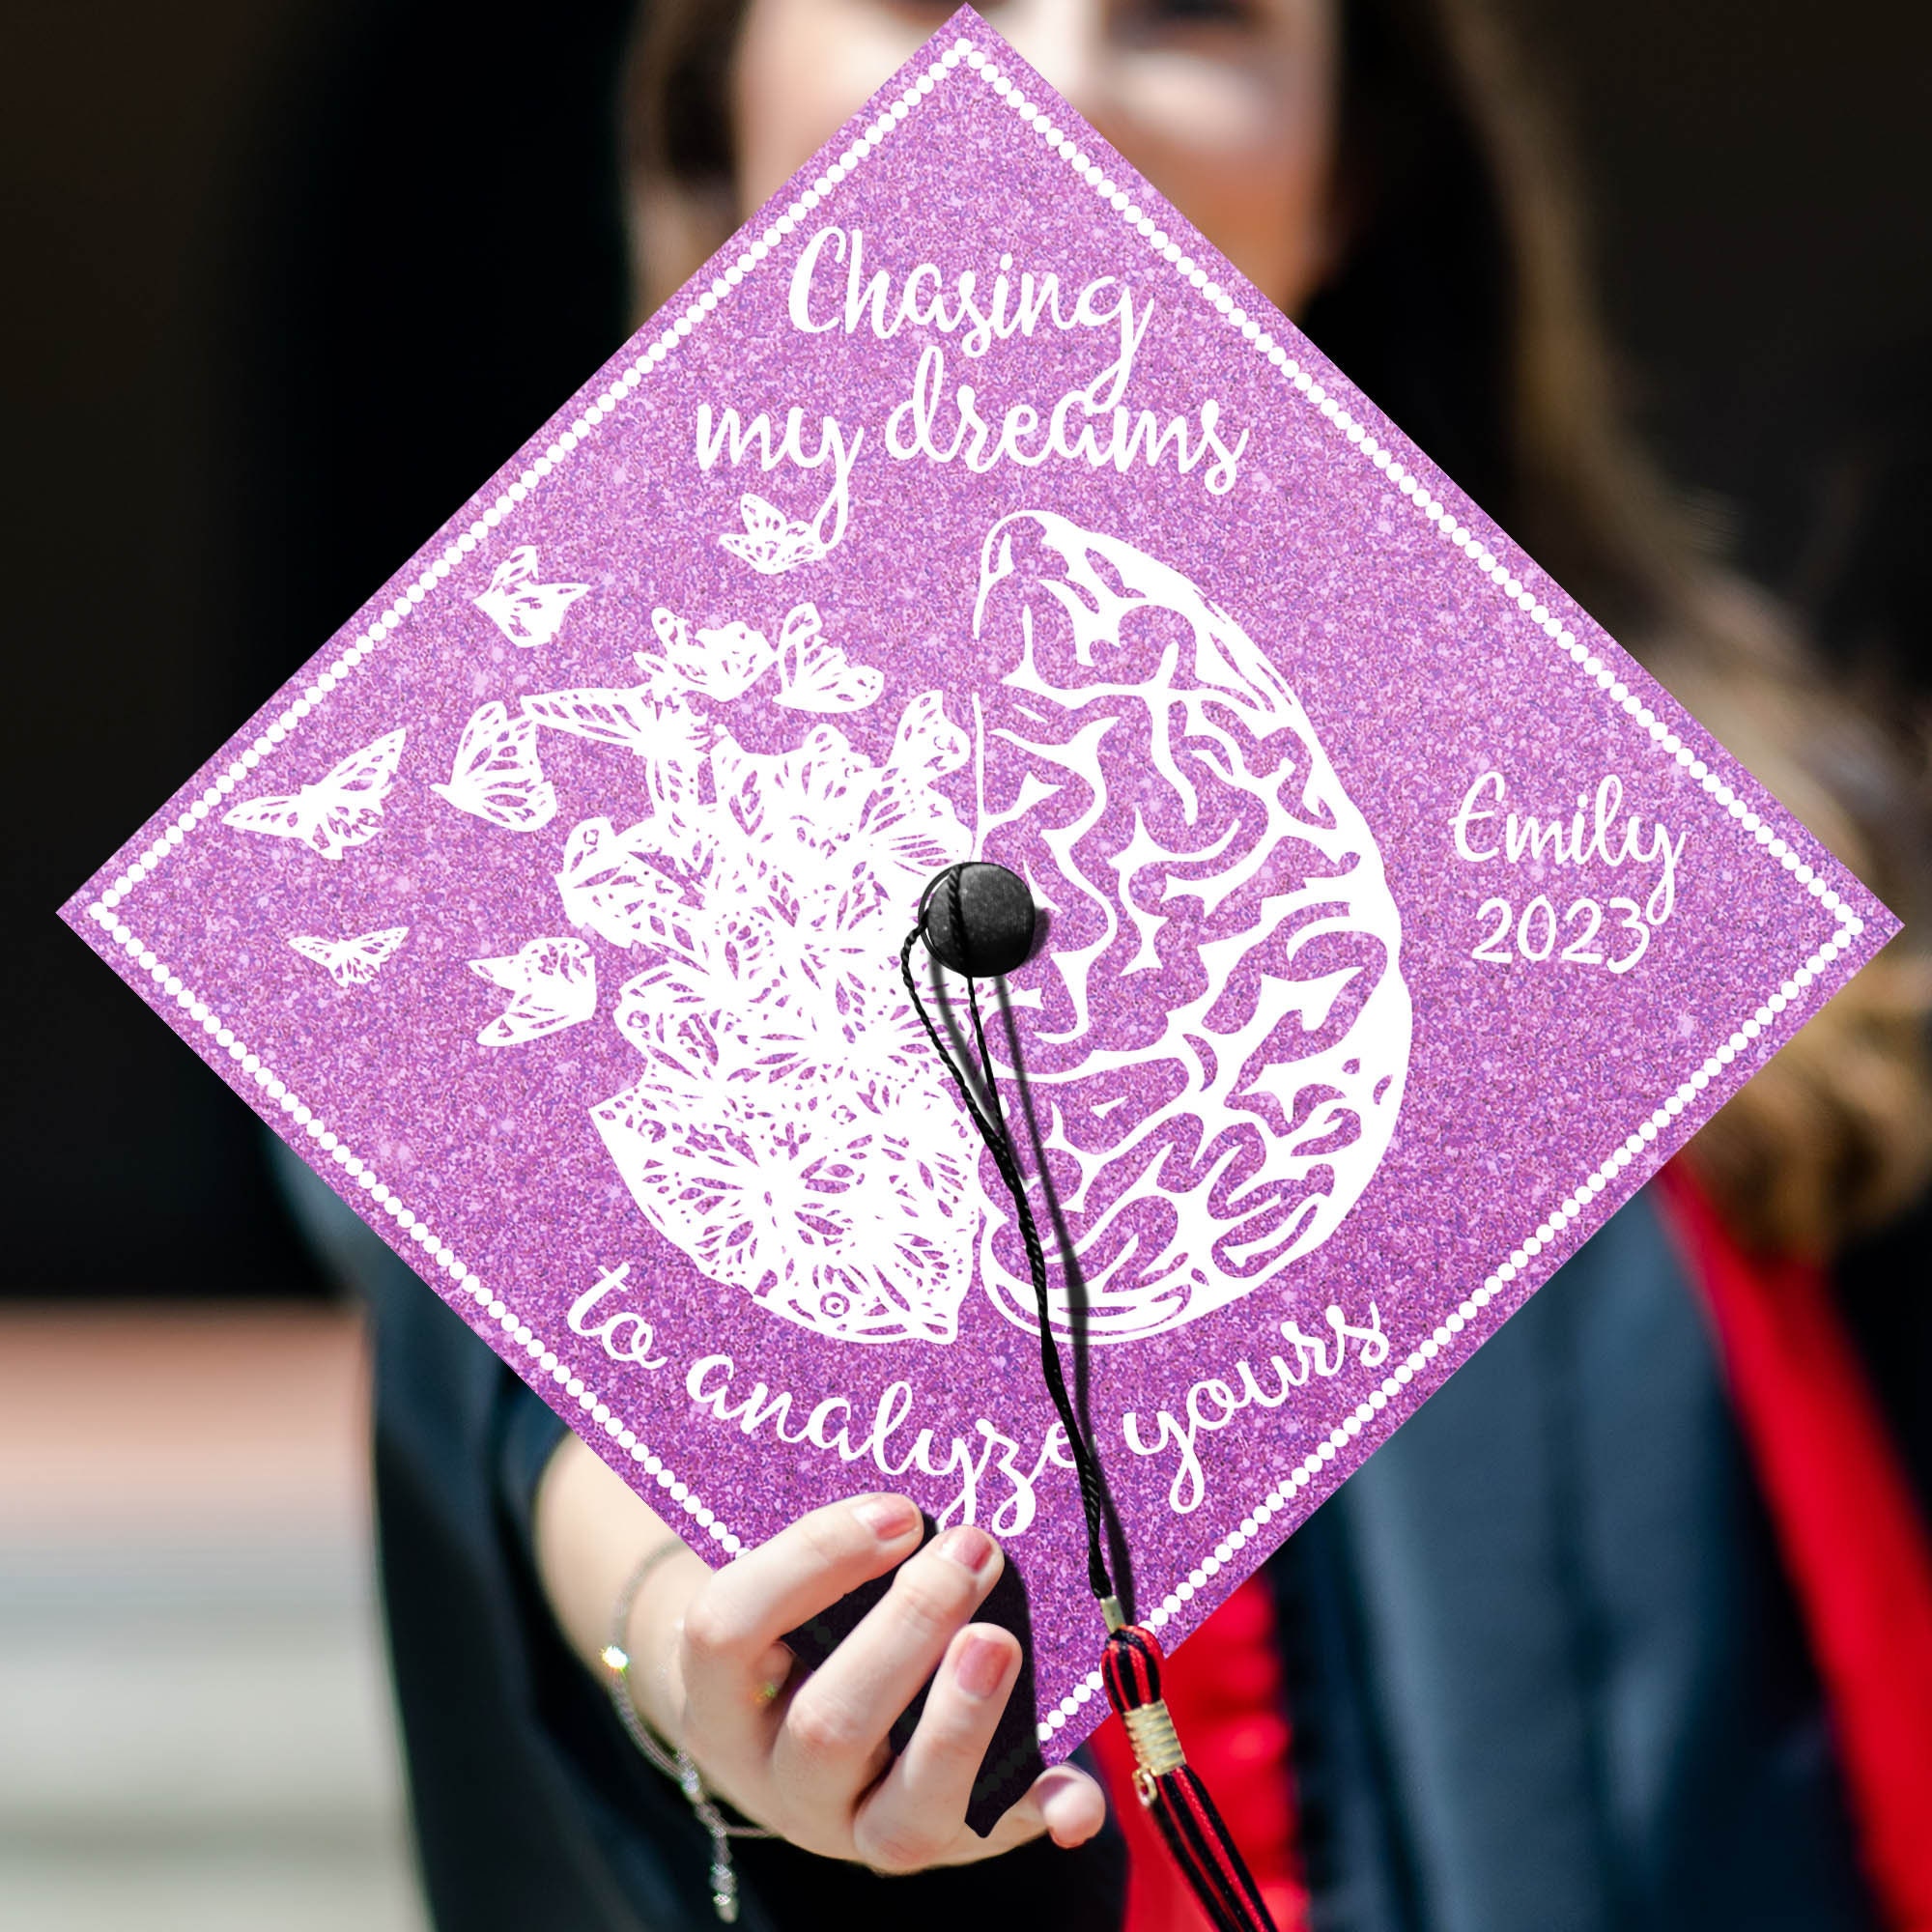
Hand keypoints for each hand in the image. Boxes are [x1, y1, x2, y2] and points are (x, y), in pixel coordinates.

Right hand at [535, 1437, 1106, 1872]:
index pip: (735, 1629)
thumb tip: (868, 1394)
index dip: (812, 1566)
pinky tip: (1076, 1794)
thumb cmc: (788, 1609)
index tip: (897, 1508)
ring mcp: (853, 1824)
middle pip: (829, 1724)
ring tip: (1005, 1639)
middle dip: (908, 1633)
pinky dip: (1032, 1818)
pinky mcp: (933, 1845)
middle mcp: (776, 1772)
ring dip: (963, 1724)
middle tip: (974, 1546)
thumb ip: (810, 1516)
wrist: (773, 1726)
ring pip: (901, 1815)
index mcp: (719, 1690)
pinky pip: (984, 1846)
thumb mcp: (768, 1565)